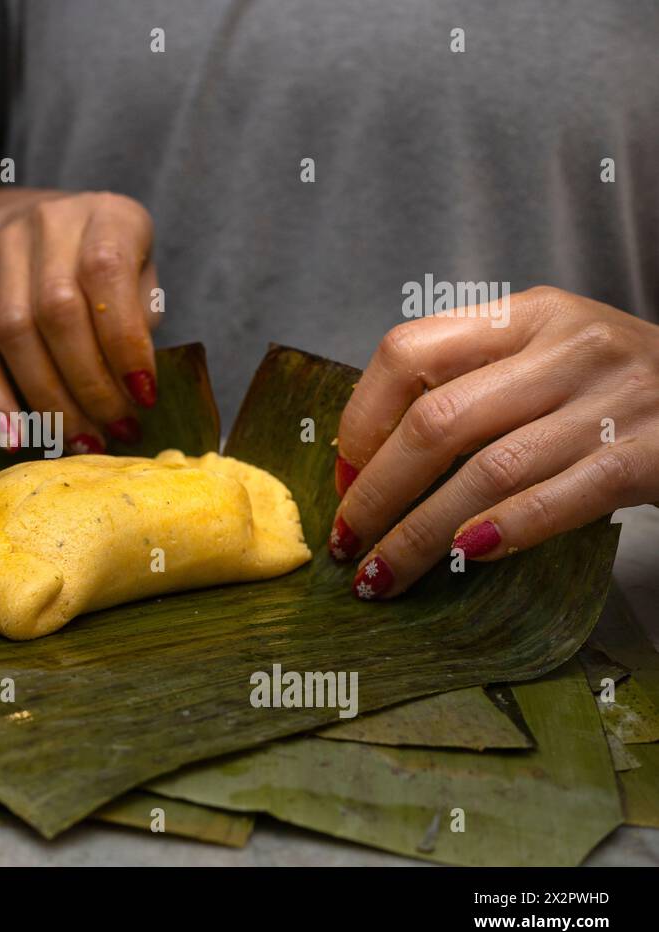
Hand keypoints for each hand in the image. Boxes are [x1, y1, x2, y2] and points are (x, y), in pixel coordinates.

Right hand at [0, 191, 160, 453]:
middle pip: (57, 311)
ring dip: (44, 400)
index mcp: (105, 214)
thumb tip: (132, 389)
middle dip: (87, 384)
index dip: (124, 341)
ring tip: (75, 441)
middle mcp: (47, 221)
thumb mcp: (140, 277)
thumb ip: (139, 320)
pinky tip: (12, 436)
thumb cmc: (103, 267)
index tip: (144, 396)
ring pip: (12, 332)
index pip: (108, 273)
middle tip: (111, 432)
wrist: (33, 226)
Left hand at [330, 286, 658, 598]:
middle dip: (377, 491)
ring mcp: (613, 400)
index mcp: (525, 316)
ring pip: (487, 471)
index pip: (409, 352)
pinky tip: (466, 559)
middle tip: (347, 540)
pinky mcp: (651, 454)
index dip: (361, 420)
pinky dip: (504, 531)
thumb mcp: (547, 356)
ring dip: (420, 533)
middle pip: (436, 421)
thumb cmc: (620, 388)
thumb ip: (471, 385)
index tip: (344, 474)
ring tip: (382, 573)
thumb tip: (365, 460)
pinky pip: (558, 497)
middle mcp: (566, 348)